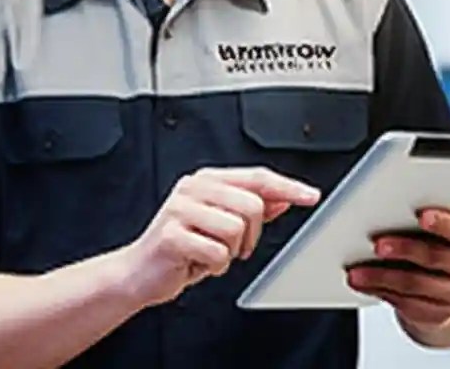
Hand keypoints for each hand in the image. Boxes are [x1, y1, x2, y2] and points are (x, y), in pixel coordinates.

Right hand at [119, 167, 320, 307]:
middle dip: (251, 236)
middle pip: (251, 205)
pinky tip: (199, 264)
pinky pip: (217, 254)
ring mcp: (179, 210)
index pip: (256, 177)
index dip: (287, 186)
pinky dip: (215, 267)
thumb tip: (284, 198)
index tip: (310, 196)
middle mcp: (192, 189)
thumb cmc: (181, 248)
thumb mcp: (221, 225)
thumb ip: (252, 208)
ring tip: (211, 254)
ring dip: (231, 253)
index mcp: (206, 180)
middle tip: (234, 248)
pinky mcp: (171, 235)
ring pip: (235, 230)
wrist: (139, 273)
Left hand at [346, 209, 449, 328]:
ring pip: (415, 284)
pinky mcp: (438, 314)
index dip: (444, 223)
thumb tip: (387, 210)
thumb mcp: (444, 229)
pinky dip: (380, 292)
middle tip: (377, 244)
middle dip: (404, 249)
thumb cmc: (443, 245)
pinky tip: (363, 284)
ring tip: (357, 271)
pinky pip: (406, 304)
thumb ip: (426, 218)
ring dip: (382, 277)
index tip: (422, 215)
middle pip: (435, 257)